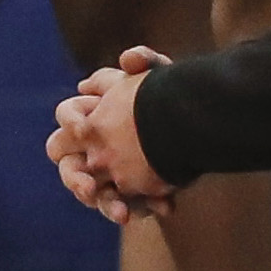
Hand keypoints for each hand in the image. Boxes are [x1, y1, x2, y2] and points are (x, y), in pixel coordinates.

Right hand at [47, 48, 177, 223]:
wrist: (202, 122)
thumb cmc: (173, 98)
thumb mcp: (164, 78)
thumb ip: (147, 62)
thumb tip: (128, 58)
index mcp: (93, 117)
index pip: (68, 117)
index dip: (71, 121)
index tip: (84, 128)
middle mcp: (95, 148)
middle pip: (70, 167)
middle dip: (76, 179)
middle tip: (89, 187)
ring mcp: (113, 173)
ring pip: (97, 195)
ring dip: (106, 204)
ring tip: (122, 213)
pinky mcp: (136, 191)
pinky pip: (131, 205)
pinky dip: (145, 207)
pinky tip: (164, 207)